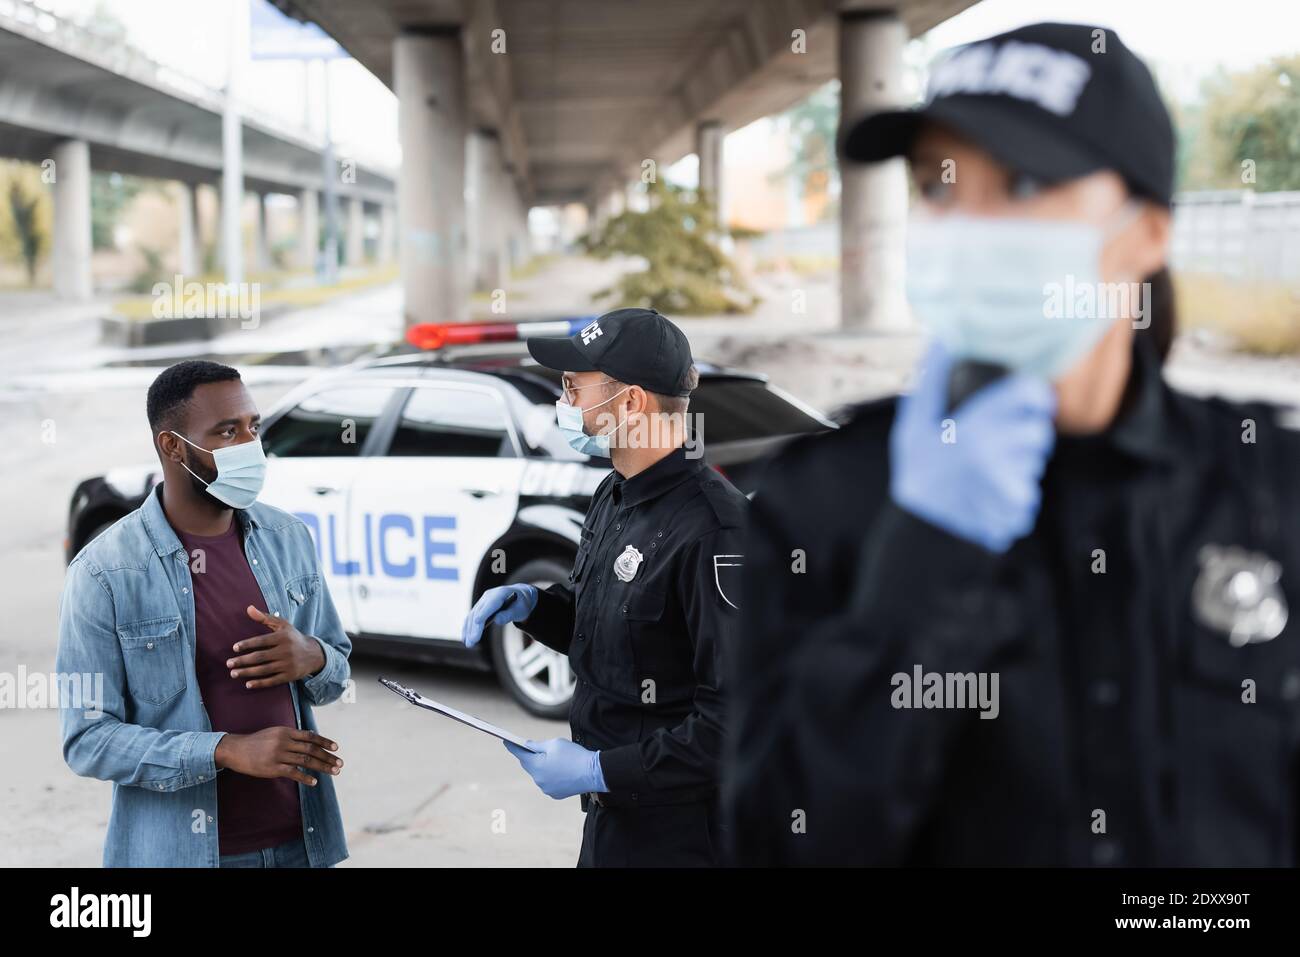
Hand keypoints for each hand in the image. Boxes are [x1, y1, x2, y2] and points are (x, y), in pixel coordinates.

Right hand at [214, 727, 341, 786]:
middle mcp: (284, 742)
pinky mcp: (273, 768)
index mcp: (286, 732)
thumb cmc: (257, 742)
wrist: (236, 750)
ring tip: (334, 772)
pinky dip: (305, 778)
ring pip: (305, 761)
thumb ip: (291, 736)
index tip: (336, 748)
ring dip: (322, 767)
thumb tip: (310, 738)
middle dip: (328, 757)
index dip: (325, 742)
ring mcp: (278, 755)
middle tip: (340, 763)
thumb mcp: (275, 733)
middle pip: (311, 749)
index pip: (310, 736)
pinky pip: (293, 773)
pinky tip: (314, 782)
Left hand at [227, 606, 326, 688]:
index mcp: (283, 637)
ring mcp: (288, 664)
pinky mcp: (289, 676)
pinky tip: (248, 684)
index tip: (235, 648)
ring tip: (233, 673)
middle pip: (260, 657)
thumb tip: (248, 608)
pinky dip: (260, 683)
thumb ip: (264, 617)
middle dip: (243, 661)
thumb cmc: (293, 638)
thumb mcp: (282, 625)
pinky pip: (272, 680)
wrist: (314, 654)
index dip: (248, 644)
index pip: (262, 641)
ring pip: (264, 670)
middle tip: (228, 663)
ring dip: (247, 672)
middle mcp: (286, 651)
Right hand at [461, 584, 537, 647]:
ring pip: (472, 615)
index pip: (491, 604)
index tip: (477, 622)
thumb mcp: (520, 610)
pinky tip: (465, 637)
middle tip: (472, 642)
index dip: (483, 613)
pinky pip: (471, 616)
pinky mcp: (480, 606)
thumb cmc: (521, 604)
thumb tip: (497, 621)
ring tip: (468, 644)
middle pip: (479, 612)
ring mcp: (483, 600)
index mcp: (501, 593)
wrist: (519, 596)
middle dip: (474, 627)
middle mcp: (489, 595)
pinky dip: (468, 627)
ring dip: (469, 630)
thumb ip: (509, 615)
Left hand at [504, 737, 604, 799]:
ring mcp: (547, 789)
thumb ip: (537, 745)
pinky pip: (548, 782)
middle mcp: (538, 780)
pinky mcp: (555, 794)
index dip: (512, 747)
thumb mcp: (554, 744)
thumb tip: (527, 746)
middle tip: (532, 747)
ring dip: (542, 766)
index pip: (520, 754)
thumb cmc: (574, 755)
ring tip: (553, 758)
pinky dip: (550, 775)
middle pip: (530, 765)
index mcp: (536, 766)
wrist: (593, 772)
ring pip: (539, 774)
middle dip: (531, 756)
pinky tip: (560, 769)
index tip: (505, 741)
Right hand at [890, 343, 1055, 552]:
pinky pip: (1031, 492)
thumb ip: (930, 380)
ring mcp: (1009, 484)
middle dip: (1026, 432)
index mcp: (974, 427)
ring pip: (1035, 463)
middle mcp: (996, 454)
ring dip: (1021, 463)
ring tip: (988, 471)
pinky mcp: (1017, 508)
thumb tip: (941, 336)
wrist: (921, 530)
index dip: (1034, 394)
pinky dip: (1017, 493)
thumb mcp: (913, 424)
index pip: (1029, 395)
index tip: (1030, 399)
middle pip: (1038, 431)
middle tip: (1000, 440)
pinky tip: (990, 495)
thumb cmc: (916, 471)